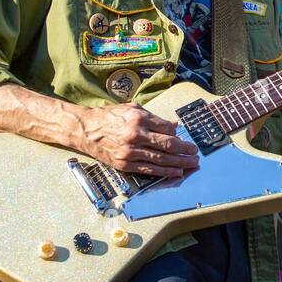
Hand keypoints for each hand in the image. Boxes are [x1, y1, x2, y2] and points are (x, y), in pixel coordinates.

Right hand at [74, 103, 199, 177]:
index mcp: (139, 119)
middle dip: (185, 151)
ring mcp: (130, 152)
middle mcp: (135, 135)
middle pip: (168, 146)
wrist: (85, 130)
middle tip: (196, 153)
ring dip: (179, 163)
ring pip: (161, 160)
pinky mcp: (124, 164)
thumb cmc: (110, 117)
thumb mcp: (132, 109)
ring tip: (191, 164)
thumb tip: (174, 125)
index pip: (167, 129)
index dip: (179, 135)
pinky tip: (176, 172)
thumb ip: (154, 118)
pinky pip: (148, 170)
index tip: (186, 139)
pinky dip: (164, 172)